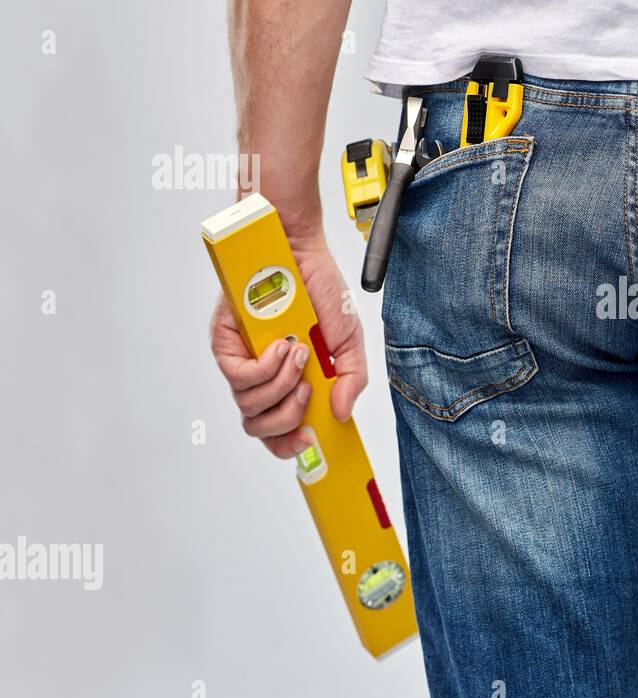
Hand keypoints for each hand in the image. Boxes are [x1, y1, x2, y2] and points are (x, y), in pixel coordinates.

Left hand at [209, 236, 368, 458]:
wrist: (298, 251)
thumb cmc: (321, 291)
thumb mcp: (349, 341)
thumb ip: (351, 380)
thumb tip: (341, 414)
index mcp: (290, 381)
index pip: (280, 431)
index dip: (289, 446)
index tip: (309, 443)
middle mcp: (263, 377)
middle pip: (260, 428)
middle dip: (288, 417)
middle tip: (308, 389)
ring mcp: (243, 361)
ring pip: (250, 406)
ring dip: (281, 386)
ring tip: (300, 355)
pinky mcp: (226, 344)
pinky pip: (239, 378)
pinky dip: (265, 369)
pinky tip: (282, 347)